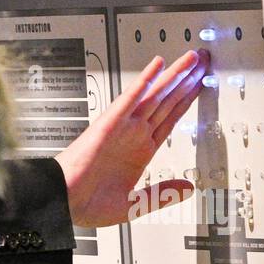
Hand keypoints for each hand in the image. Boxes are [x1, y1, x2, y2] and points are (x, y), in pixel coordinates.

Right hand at [55, 49, 208, 227]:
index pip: (171, 118)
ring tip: (190, 58)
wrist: (62, 202)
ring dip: (173, 76)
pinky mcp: (109, 124)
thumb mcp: (136, 204)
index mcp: (141, 150)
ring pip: (154, 95)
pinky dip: (143, 82)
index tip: (199, 84)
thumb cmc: (88, 203)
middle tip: (201, 60)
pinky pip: (129, 99)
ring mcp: (123, 127)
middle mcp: (134, 134)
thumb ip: (163, 194)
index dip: (187, 100)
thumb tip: (188, 186)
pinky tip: (156, 66)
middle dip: (186, 80)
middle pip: (167, 100)